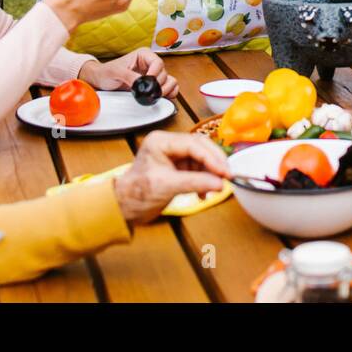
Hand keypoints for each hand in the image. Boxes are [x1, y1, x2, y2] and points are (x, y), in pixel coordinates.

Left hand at [79, 49, 177, 97]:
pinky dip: (170, 93)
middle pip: (164, 73)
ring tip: (154, 96)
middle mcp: (151, 63)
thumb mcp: (115, 72)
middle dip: (158, 85)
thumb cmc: (106, 72)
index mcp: (144, 55)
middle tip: (148, 93)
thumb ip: (129, 76)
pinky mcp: (154, 85)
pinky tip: (162, 97)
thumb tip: (142, 83)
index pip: (157, 63)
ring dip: (165, 90)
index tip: (147, 83)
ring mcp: (154, 75)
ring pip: (170, 80)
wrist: (100, 81)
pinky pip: (170, 87)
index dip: (154, 74)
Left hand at [113, 131, 229, 224]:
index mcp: (161, 142)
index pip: (194, 144)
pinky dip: (204, 180)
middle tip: (227, 176)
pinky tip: (204, 193)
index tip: (225, 172)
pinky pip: (197, 169)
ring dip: (210, 173)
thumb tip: (220, 183)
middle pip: (200, 147)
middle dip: (214, 163)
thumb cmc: (136, 194)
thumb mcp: (167, 186)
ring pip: (201, 159)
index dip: (212, 158)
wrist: (123, 209)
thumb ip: (196, 183)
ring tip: (214, 188)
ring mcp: (173, 156)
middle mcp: (168, 144)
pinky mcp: (177, 167)